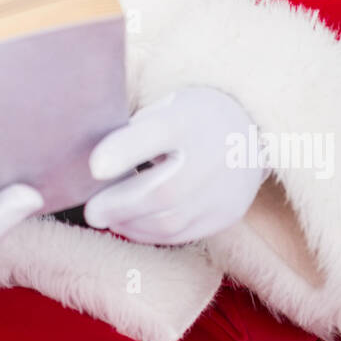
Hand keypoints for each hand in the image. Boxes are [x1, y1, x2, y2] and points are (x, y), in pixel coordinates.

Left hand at [83, 86, 266, 244]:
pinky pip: (181, 234)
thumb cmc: (189, 116)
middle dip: (119, 205)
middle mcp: (210, 156)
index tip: (94, 167)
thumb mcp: (166, 106)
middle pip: (162, 190)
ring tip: (108, 218)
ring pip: (170, 221)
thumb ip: (133, 130)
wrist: (250, 130)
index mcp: (188, 120)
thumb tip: (90, 165)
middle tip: (91, 211)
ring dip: (130, 224)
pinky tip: (131, 225)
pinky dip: (150, 233)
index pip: (157, 133)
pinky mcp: (225, 215)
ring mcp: (221, 191)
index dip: (123, 151)